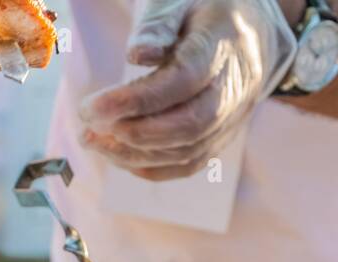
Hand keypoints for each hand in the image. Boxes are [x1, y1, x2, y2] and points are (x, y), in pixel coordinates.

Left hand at [78, 0, 296, 180]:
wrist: (250, 31)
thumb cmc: (202, 11)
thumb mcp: (179, 2)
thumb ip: (158, 25)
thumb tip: (136, 55)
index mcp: (224, 45)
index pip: (182, 80)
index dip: (135, 100)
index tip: (90, 107)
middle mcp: (236, 86)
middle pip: (189, 125)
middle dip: (133, 133)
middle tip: (87, 128)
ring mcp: (234, 116)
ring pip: (188, 150)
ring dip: (134, 154)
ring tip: (93, 141)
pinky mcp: (224, 136)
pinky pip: (191, 163)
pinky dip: (152, 167)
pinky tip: (119, 156)